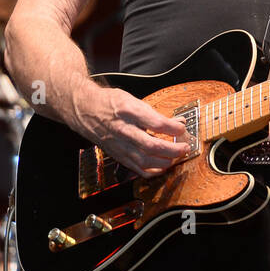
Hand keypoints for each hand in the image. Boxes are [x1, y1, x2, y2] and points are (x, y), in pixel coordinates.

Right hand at [72, 83, 189, 177]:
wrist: (85, 110)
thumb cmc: (110, 103)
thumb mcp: (133, 100)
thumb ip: (155, 114)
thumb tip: (177, 123)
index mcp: (128, 112)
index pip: (156, 123)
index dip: (173, 128)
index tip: (182, 128)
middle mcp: (123, 130)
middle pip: (151, 146)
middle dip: (172, 150)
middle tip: (184, 147)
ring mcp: (119, 145)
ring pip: (144, 160)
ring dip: (165, 162)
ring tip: (177, 156)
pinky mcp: (117, 155)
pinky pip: (137, 169)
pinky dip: (152, 171)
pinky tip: (163, 166)